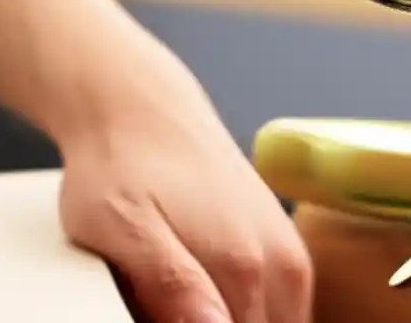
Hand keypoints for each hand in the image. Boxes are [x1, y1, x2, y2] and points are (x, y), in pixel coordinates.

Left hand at [57, 58, 308, 322]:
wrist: (144, 108)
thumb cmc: (121, 166)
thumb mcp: (122, 229)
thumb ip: (173, 287)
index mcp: (243, 268)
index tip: (165, 314)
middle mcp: (281, 263)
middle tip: (167, 304)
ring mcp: (290, 255)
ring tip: (186, 303)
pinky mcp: (288, 248)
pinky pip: (284, 310)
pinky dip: (254, 315)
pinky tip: (213, 301)